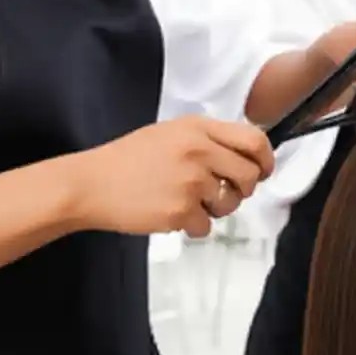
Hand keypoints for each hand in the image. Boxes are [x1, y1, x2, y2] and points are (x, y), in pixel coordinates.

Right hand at [69, 116, 273, 238]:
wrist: (90, 184)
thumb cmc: (128, 160)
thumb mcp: (170, 133)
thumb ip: (207, 139)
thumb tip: (245, 156)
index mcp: (198, 128)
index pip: (254, 140)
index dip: (265, 159)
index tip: (263, 171)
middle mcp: (199, 151)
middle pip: (249, 175)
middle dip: (243, 190)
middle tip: (225, 194)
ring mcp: (190, 181)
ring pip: (229, 204)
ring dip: (216, 210)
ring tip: (188, 203)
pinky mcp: (180, 210)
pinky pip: (207, 226)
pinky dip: (193, 226)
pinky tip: (171, 215)